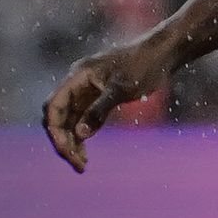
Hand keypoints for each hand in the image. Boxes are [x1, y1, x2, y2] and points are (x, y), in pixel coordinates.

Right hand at [42, 38, 177, 172]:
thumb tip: (79, 134)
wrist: (164, 52)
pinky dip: (83, 135)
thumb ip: (99, 110)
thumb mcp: (122, 88)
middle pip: (58, 116)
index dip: (56, 131)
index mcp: (78, 76)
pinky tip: (85, 153)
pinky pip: (83, 119)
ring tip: (81, 165)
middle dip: (63, 141)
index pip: (53, 107)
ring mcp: (87, 91)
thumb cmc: (145, 65)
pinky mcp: (99, 97)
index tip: (66, 151)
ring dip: (72, 142)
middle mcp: (78, 84)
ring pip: (70, 120)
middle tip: (77, 164)